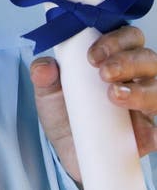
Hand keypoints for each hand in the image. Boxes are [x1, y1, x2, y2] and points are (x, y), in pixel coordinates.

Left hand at [31, 25, 156, 182]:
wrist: (68, 151)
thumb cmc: (64, 112)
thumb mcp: (48, 91)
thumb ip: (43, 75)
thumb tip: (44, 67)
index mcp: (114, 58)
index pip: (128, 38)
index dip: (115, 40)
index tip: (92, 56)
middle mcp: (135, 77)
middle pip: (147, 58)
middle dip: (127, 61)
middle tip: (104, 73)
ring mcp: (143, 105)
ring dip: (139, 90)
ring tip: (114, 95)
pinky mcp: (147, 135)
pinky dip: (152, 130)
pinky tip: (141, 131)